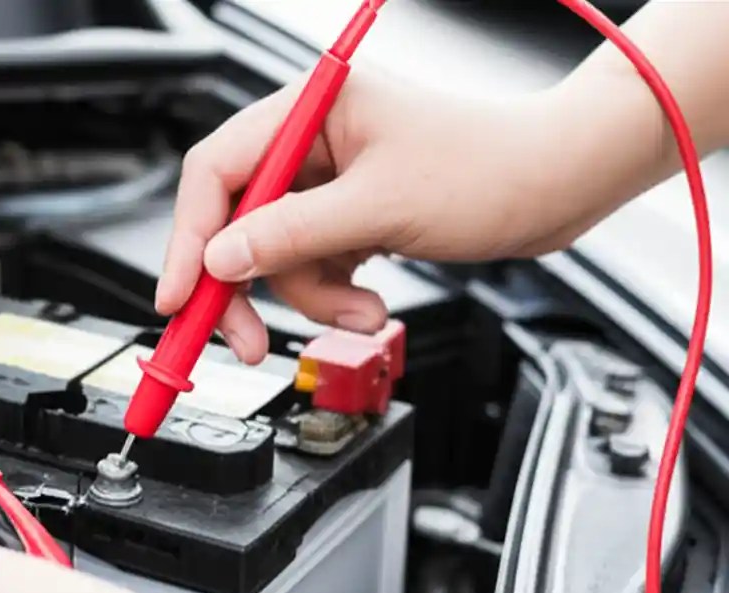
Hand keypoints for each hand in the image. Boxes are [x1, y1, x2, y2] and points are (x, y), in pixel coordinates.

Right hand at [157, 70, 639, 363]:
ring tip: (361, 310)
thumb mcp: (381, 208)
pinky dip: (333, 294)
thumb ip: (291, 235)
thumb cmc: (490, 170)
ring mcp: (329, 180)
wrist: (559, 186)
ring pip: (275, 255)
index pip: (217, 170)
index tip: (179, 295)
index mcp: (310, 108)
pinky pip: (311, 265)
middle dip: (246, 285)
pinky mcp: (347, 214)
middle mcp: (311, 139)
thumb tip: (221, 260)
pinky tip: (369, 299)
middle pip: (237, 220)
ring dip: (311, 296)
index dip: (190, 237)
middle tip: (247, 339)